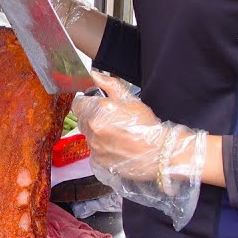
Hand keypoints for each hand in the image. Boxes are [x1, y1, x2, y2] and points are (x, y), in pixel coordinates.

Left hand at [73, 75, 208, 230]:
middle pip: (82, 120)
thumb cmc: (146, 124)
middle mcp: (92, 131)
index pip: (77, 104)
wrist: (160, 153)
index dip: (86, 102)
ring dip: (97, 133)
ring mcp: (94, 148)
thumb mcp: (130, 99)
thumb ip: (110, 85)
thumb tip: (94, 75)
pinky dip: (103, 148)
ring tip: (118, 134)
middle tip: (112, 119)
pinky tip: (118, 146)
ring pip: (89, 136)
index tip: (95, 103)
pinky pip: (95, 151)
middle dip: (93, 117)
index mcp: (97, 112)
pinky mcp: (99, 162)